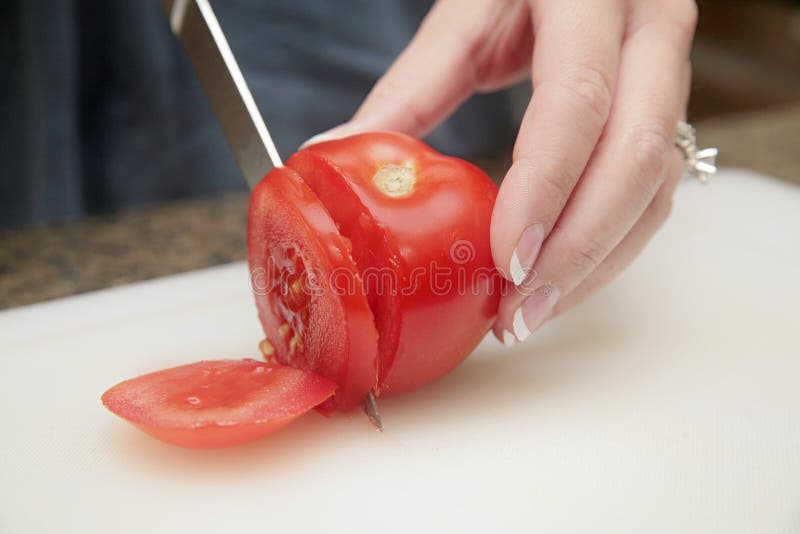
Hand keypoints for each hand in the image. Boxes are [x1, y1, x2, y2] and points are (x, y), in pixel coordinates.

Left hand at [303, 0, 697, 343]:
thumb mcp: (464, 21)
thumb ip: (411, 89)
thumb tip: (335, 153)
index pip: (577, 101)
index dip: (546, 188)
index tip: (507, 260)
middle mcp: (650, 31)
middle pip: (634, 157)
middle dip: (577, 251)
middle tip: (517, 313)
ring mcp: (671, 74)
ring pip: (655, 186)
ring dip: (595, 264)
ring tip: (529, 312)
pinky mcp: (669, 113)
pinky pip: (656, 193)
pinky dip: (609, 248)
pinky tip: (559, 281)